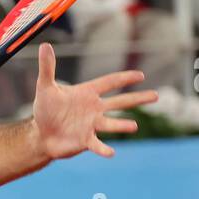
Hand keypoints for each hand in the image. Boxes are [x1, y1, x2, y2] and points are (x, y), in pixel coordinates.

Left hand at [31, 42, 156, 159]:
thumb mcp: (45, 87)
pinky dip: (104, 149)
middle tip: (156, 95)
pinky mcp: (86, 141)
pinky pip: (98, 145)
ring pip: (112, 124)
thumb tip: (45, 45)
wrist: (41, 134)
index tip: (140, 75)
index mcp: (88, 93)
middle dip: (138, 99)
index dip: (124, 78)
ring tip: (134, 126)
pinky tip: (111, 152)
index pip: (110, 82)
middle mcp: (94, 109)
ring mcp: (92, 125)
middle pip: (120, 102)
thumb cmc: (45, 109)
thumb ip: (47, 67)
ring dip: (122, 125)